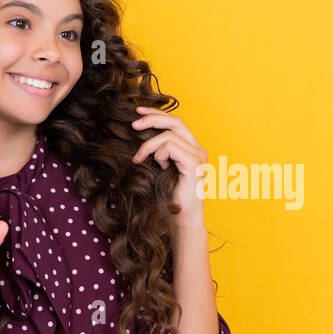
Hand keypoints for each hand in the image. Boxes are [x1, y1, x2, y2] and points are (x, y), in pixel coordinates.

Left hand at [130, 105, 209, 226]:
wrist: (180, 220)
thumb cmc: (168, 199)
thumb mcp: (158, 169)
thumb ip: (156, 151)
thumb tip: (138, 133)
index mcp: (191, 149)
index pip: (175, 122)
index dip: (157, 114)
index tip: (138, 112)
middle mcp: (198, 149)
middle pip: (176, 121)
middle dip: (153, 118)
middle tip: (134, 124)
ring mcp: (198, 156)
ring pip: (170, 134)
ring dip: (149, 145)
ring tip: (139, 159)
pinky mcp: (195, 164)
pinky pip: (171, 146)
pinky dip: (158, 153)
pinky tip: (157, 166)